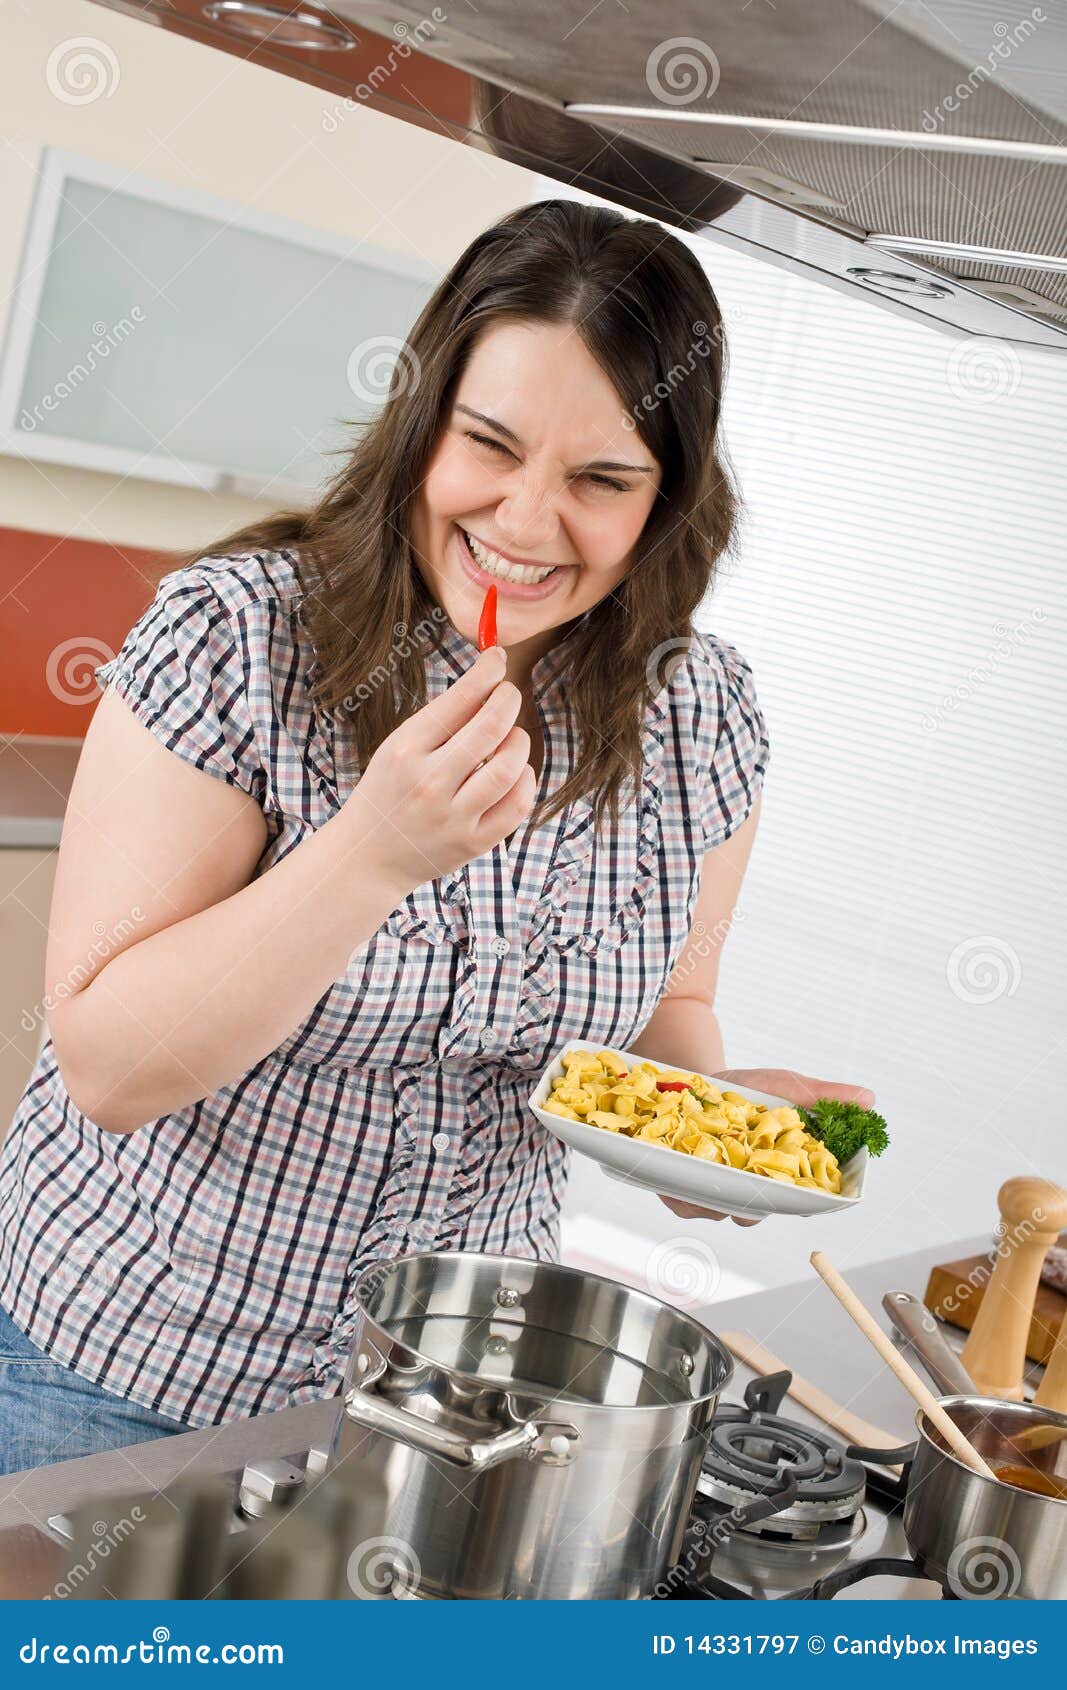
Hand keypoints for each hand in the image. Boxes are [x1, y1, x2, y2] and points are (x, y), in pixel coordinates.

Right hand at [343, 645, 535, 894]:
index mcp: (406, 751)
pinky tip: (516, 772)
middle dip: (508, 701)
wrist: (368, 857)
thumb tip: (488, 681)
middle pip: (491, 728)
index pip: (458, 701)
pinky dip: (525, 780)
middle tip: (509, 695)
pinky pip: (517, 805)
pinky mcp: (472, 842)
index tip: (498, 658)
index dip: (487, 673)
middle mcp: (429, 783)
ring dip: (519, 742)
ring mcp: (452, 816)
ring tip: (512, 738)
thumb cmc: (388, 792)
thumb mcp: (398, 748)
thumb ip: (440, 721)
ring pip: (510, 767)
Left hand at [658, 1067, 875, 1225]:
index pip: (794, 1201)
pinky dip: (683, 1195)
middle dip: (751, 1205)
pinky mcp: (682, 1185)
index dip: (796, 1202)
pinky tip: (681, 1181)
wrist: (701, 1077)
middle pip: (754, 1214)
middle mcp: (749, 1188)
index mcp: (781, 1173)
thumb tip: (868, 1099)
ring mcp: (716, 1188)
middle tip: (747, 1187)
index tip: (794, 1193)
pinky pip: (684, 1202)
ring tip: (711, 1182)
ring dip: (716, 1200)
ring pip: (719, 1213)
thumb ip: (824, 1096)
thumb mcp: (788, 1086)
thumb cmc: (751, 1088)